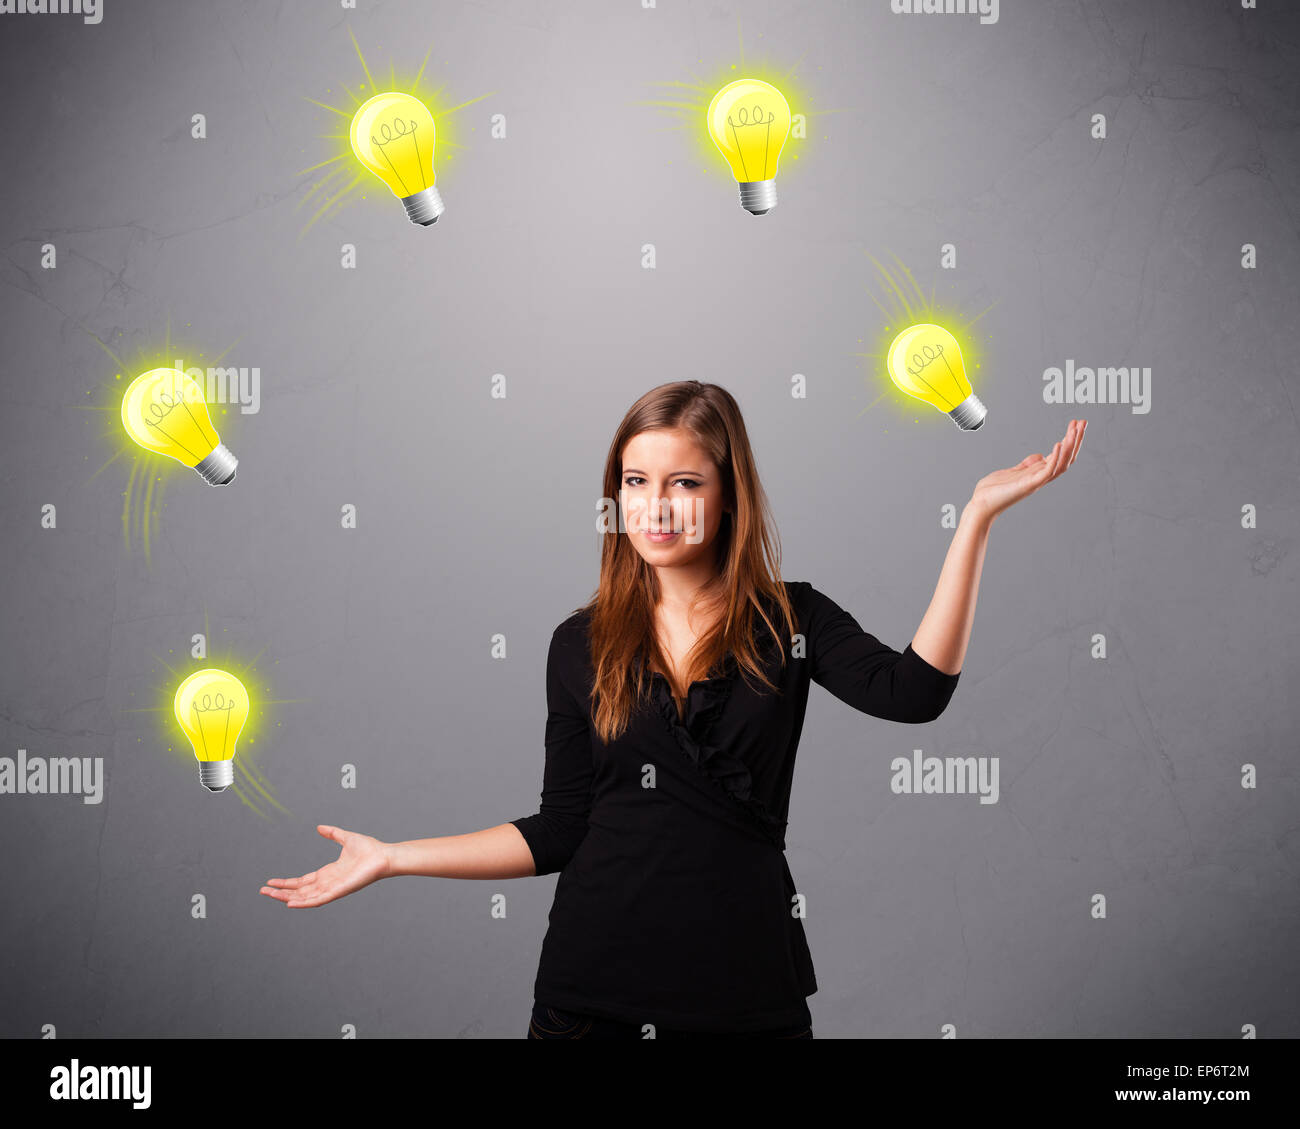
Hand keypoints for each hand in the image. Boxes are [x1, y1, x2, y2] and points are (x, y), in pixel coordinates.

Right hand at [260, 824, 390, 907]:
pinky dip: (304, 903)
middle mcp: (328, 883)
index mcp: (328, 873)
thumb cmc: (369, 849)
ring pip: (305, 897)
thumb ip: (332, 833)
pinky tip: (291, 904)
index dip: (286, 883)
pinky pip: (319, 900)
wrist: (384, 856)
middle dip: (281, 892)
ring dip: (287, 898)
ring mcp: (333, 888)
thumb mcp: (346, 838)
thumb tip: (319, 827)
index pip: (302, 881)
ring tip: (270, 896)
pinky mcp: (339, 891)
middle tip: (263, 892)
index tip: (271, 882)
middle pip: (299, 891)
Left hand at [968, 418, 1086, 522]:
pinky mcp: (1029, 484)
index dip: (1070, 440)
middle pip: (1067, 458)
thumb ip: (1027, 464)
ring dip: (1070, 447)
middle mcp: (1041, 477)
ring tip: (1076, 430)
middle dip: (1076, 440)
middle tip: (1083, 422)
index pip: (1061, 455)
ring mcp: (1037, 481)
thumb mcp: (1014, 471)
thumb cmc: (994, 489)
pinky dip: (1055, 457)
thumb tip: (1039, 456)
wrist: (981, 504)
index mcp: (1038, 473)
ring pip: (1062, 464)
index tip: (1076, 424)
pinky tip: (1059, 443)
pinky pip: (1048, 471)